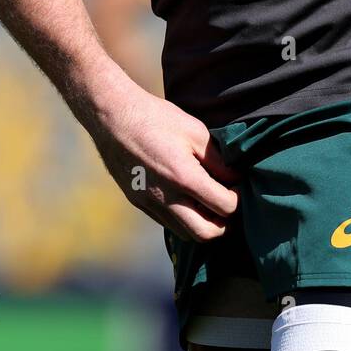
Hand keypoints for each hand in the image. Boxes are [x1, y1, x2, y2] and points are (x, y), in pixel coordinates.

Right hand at [82, 69, 241, 242]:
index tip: (237, 186)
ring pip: (184, 233)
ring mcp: (149, 203)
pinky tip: (186, 198)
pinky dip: (182, 218)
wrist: (113, 117)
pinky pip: (167, 222)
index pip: (224, 207)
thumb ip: (218, 159)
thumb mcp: (195, 131)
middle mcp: (166, 198)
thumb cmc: (157, 118)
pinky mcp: (137, 203)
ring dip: (202, 223)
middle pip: (206, 233)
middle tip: (227, 203)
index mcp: (184, 178)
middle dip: (223, 223)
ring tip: (207, 202)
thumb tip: (235, 178)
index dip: (237, 199)